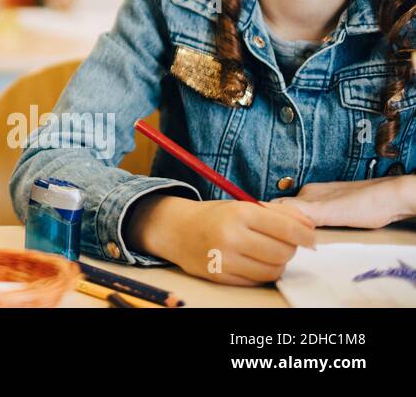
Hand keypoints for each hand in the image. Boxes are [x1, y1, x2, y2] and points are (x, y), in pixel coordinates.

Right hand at [132, 195, 316, 285]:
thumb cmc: (214, 215)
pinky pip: (257, 280)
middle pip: (283, 253)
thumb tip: (309, 228)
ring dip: (279, 263)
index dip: (306, 235)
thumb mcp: (242, 206)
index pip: (287, 230)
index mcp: (239, 213)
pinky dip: (263, 272)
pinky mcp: (220, 276)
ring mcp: (224, 259)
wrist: (176, 229)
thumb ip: (277, 215)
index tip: (311, 238)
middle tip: (285, 243)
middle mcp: (231, 236)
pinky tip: (255, 261)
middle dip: (291, 249)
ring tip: (269, 252)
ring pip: (273, 270)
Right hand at [270, 177, 415, 228]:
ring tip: (290, 239)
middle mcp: (311, 194)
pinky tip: (313, 233)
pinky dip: (308, 224)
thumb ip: (298, 211)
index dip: (269, 219)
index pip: (276, 206)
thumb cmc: (364, 204)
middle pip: (287, 210)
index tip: (263, 233)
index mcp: (305, 195)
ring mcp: (325, 200)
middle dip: (279, 223)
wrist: (394, 199)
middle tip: (275, 241)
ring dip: (294, 225)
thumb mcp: (327, 211)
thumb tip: (267, 211)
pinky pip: (314, 216)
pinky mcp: (337, 207)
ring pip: (300, 213)